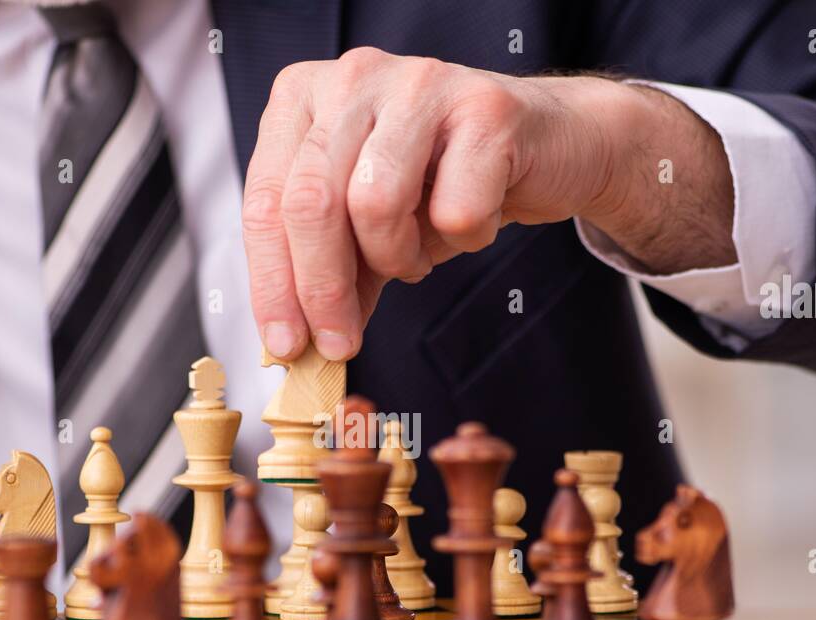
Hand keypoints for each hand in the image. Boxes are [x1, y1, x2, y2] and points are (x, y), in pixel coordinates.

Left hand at [241, 47, 733, 362]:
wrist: (550, 145)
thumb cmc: (445, 180)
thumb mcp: (368, 227)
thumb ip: (330, 272)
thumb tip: (297, 343)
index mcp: (304, 98)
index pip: (265, 201)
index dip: (272, 283)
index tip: (287, 345)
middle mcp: (352, 78)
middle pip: (312, 204)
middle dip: (323, 291)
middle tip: (341, 345)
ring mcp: (418, 85)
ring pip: (375, 205)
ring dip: (399, 258)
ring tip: (418, 255)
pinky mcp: (484, 108)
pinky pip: (455, 211)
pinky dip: (463, 239)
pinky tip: (472, 221)